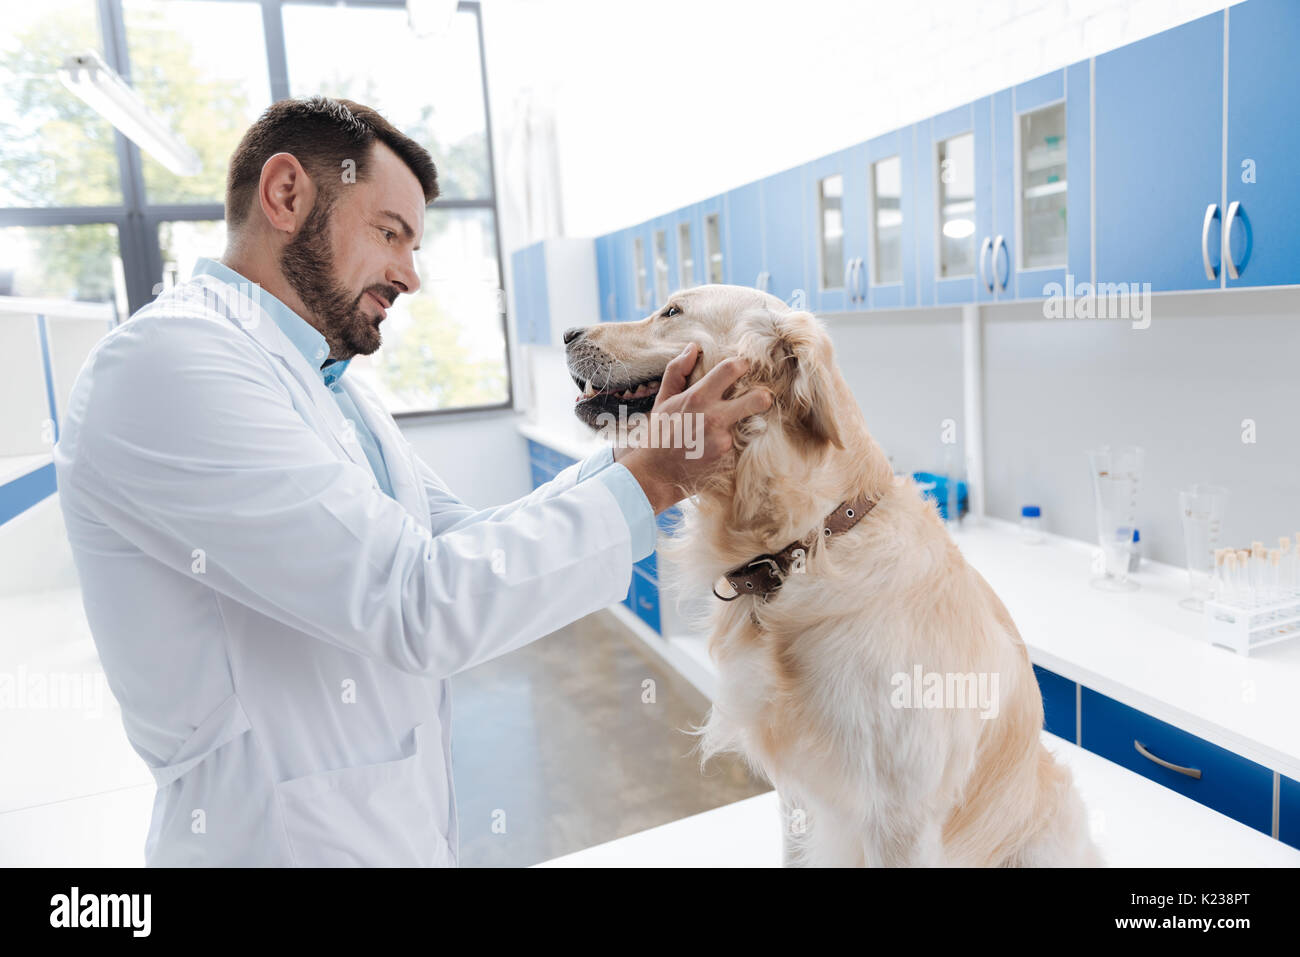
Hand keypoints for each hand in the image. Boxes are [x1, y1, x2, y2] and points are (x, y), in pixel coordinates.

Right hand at [614, 343, 771, 512]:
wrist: (655, 474)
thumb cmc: (659, 434)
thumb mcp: (663, 400)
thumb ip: (676, 371)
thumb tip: (693, 347)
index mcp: (698, 397)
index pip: (731, 369)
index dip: (743, 364)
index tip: (745, 367)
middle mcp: (714, 417)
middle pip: (758, 399)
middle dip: (764, 396)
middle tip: (763, 397)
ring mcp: (724, 441)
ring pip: (751, 425)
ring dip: (749, 424)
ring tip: (742, 426)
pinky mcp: (728, 461)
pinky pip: (742, 447)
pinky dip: (738, 446)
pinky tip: (726, 447)